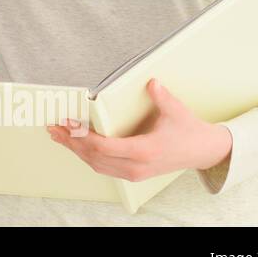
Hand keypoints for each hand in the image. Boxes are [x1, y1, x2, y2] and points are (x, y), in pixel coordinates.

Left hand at [46, 78, 232, 181]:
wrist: (204, 152)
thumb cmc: (189, 132)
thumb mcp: (176, 112)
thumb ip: (161, 97)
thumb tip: (150, 82)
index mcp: (144, 151)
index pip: (104, 147)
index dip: (82, 135)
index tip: (67, 123)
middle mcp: (136, 166)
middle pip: (94, 157)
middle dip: (71, 142)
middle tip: (53, 128)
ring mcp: (134, 173)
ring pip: (96, 164)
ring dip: (76, 150)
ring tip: (58, 136)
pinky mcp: (133, 174)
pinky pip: (104, 167)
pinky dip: (87, 156)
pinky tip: (76, 145)